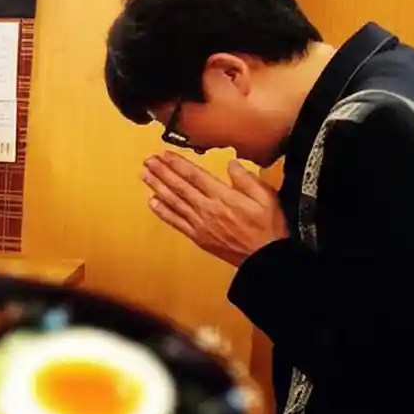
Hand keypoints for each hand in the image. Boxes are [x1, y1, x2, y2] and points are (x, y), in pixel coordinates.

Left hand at [142, 152, 288, 266]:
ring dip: (157, 187)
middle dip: (162, 172)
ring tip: (145, 175)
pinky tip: (152, 202)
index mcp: (224, 197)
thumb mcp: (267, 197)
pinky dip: (163, 212)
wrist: (265, 258)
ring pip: (174, 202)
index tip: (165, 155)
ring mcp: (200, 224)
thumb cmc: (269, 227)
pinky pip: (176, 222)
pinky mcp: (198, 237)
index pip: (195, 176)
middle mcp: (207, 209)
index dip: (178, 164)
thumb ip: (247, 179)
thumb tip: (231, 164)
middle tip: (148, 160)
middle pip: (180, 187)